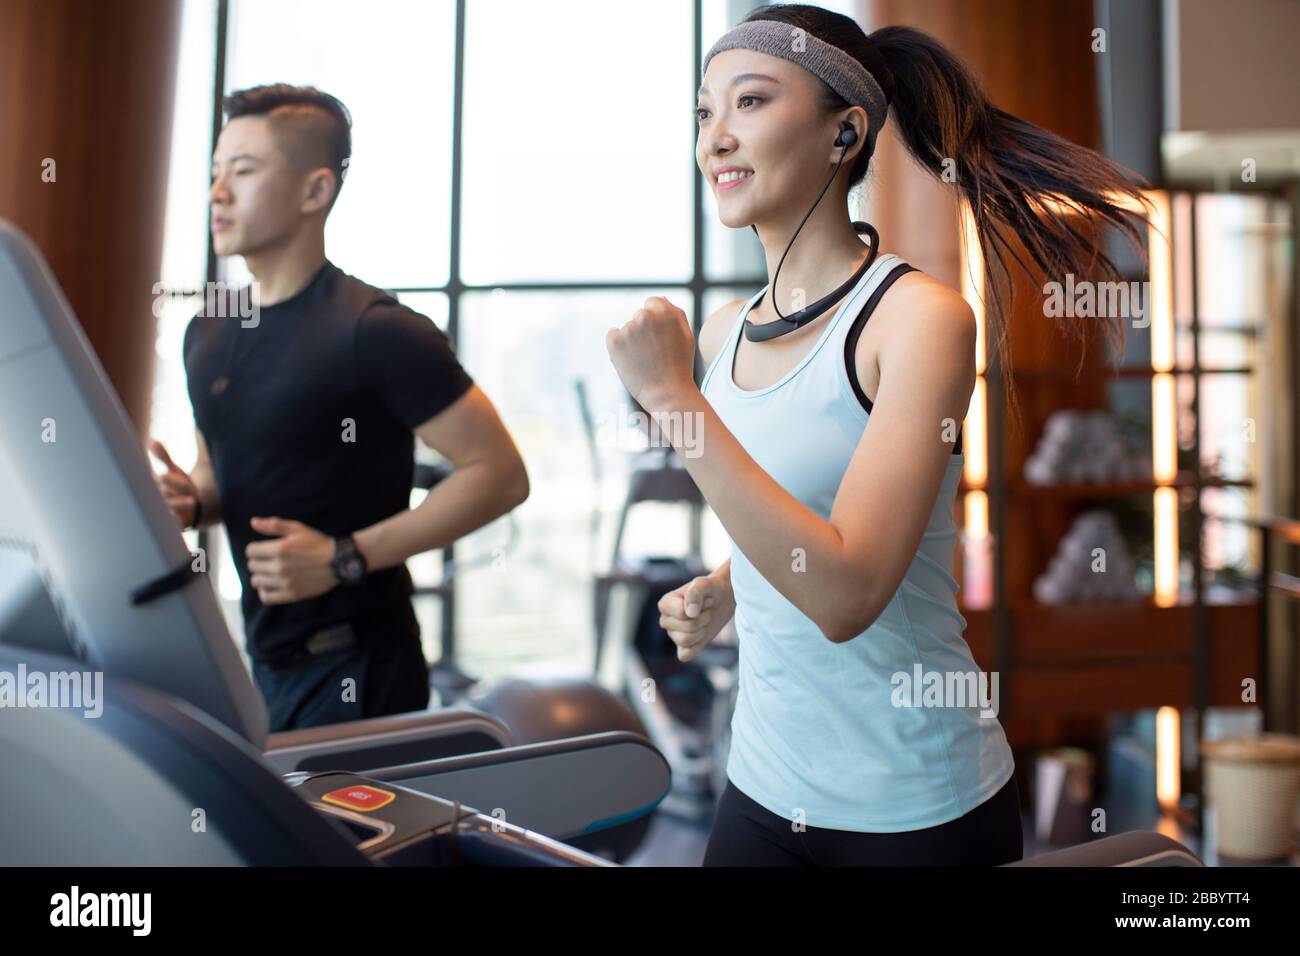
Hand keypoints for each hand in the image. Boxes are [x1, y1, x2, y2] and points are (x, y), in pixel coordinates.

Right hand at [149, 439, 198, 527]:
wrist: (194, 507)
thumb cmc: (181, 486)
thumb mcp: (174, 471)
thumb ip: (164, 457)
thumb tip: (151, 441)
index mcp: (158, 484)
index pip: (161, 479)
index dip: (171, 478)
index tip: (181, 477)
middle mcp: (159, 498)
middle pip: (165, 491)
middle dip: (179, 487)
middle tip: (191, 488)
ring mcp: (166, 511)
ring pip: (170, 506)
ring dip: (180, 503)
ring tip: (194, 501)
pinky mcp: (174, 524)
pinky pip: (172, 524)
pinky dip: (175, 522)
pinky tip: (179, 520)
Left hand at [245, 516, 337, 604]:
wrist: (338, 561)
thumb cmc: (317, 543)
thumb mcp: (297, 529)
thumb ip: (274, 525)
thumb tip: (253, 522)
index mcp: (280, 549)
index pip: (250, 551)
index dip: (256, 548)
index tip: (264, 549)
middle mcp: (280, 567)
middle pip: (252, 566)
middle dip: (258, 561)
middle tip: (270, 559)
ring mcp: (286, 582)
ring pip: (256, 581)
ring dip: (261, 575)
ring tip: (271, 571)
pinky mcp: (292, 594)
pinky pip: (266, 597)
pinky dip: (264, 591)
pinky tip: (271, 584)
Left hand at [606, 296, 697, 411]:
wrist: (667, 394)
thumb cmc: (679, 367)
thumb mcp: (687, 336)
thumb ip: (676, 314)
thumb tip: (661, 299)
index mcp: (666, 311)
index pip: (651, 302)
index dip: (655, 321)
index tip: (658, 338)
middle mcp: (646, 316)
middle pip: (639, 316)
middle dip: (643, 330)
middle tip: (654, 353)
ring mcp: (629, 328)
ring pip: (627, 329)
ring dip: (632, 341)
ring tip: (645, 361)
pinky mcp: (615, 341)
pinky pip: (613, 336)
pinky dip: (618, 347)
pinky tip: (631, 360)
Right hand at [658, 571, 735, 662]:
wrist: (723, 599)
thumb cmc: (712, 589)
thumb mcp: (705, 583)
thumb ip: (695, 592)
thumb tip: (690, 613)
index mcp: (665, 604)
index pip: (681, 614)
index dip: (700, 608)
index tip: (706, 599)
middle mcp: (666, 620)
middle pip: (685, 629)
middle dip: (703, 620)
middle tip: (707, 610)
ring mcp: (673, 634)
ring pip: (685, 641)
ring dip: (702, 631)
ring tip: (705, 620)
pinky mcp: (683, 647)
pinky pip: (685, 655)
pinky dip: (696, 647)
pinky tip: (702, 635)